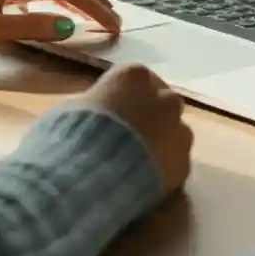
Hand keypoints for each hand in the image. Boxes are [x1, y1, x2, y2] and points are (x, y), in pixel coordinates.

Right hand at [74, 64, 192, 196]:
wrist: (88, 177)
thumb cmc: (70, 135)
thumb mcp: (71, 109)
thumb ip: (95, 104)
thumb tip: (98, 110)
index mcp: (134, 76)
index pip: (137, 79)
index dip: (126, 97)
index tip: (116, 111)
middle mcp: (164, 98)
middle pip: (162, 102)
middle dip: (151, 115)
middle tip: (130, 136)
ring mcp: (179, 130)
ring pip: (175, 132)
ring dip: (162, 141)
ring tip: (138, 161)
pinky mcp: (184, 163)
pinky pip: (176, 162)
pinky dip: (164, 168)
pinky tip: (145, 179)